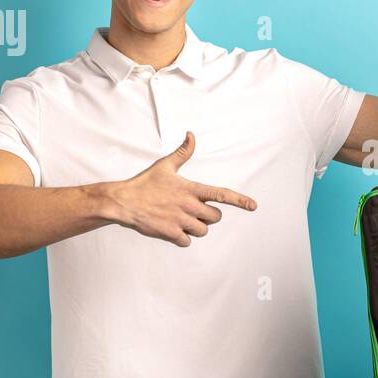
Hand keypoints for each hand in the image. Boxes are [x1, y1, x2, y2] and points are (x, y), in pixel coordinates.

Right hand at [106, 132, 256, 246]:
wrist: (124, 201)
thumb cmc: (145, 183)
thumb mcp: (165, 166)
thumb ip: (183, 153)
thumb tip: (191, 135)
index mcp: (190, 189)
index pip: (221, 194)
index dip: (239, 200)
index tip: (253, 206)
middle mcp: (188, 205)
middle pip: (215, 217)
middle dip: (208, 216)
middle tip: (194, 211)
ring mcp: (180, 220)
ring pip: (203, 231)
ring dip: (196, 228)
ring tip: (181, 219)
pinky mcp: (170, 233)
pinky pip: (187, 241)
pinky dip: (183, 238)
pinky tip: (173, 228)